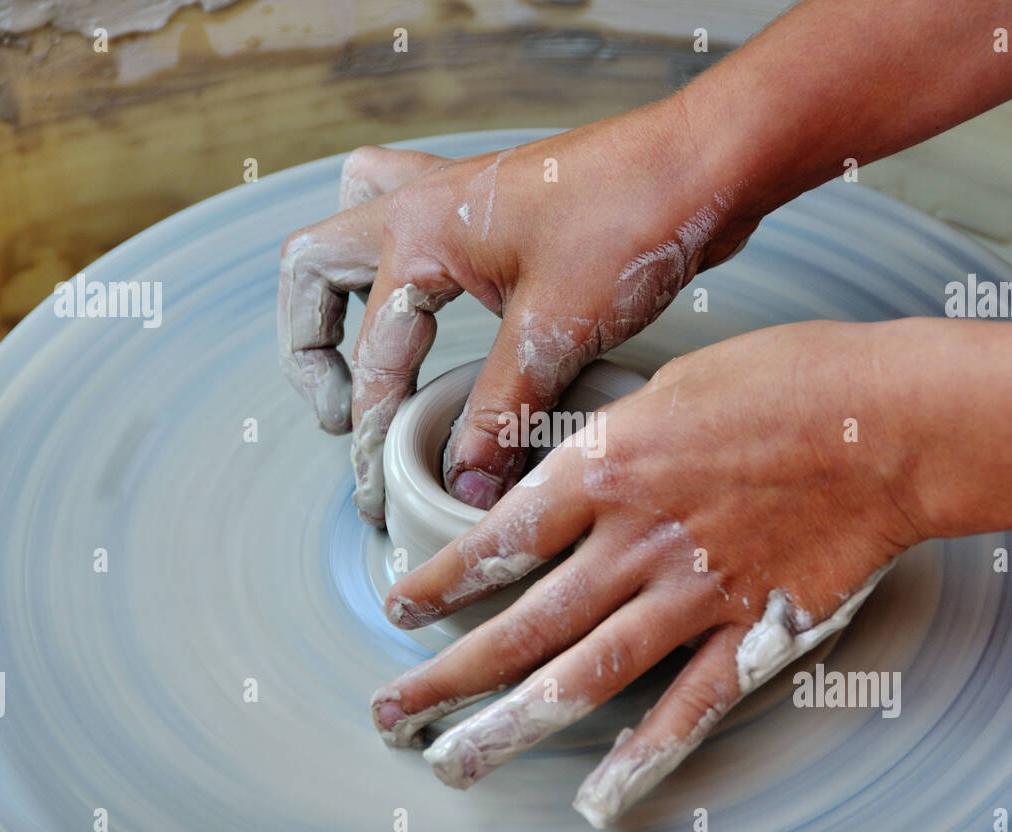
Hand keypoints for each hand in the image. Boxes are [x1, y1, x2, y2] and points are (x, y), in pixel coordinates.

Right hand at [276, 94, 761, 524]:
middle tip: (342, 411)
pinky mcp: (491, 211)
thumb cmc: (629, 222)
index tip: (381, 485)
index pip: (374, 354)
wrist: (699, 167)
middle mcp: (420, 206)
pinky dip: (399, 267)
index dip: (371, 429)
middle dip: (312, 348)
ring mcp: (454, 200)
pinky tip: (427, 305)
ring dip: (340, 287)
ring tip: (357, 351)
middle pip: (314, 267)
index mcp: (417, 232)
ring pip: (352, 223)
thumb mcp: (555, 332)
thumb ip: (501, 411)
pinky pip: (410, 226)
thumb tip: (467, 483)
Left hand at [369, 320, 919, 825]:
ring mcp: (692, 592)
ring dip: (508, 725)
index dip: (439, 581)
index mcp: (608, 466)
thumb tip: (565, 479)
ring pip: (582, 674)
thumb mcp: (668, 386)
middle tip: (392, 714)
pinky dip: (640, 755)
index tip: (402, 608)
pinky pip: (686, 706)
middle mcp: (635, 539)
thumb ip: (609, 447)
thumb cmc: (788, 379)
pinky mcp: (752, 630)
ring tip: (454, 761)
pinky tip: (599, 794)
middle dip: (446, 677)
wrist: (892, 419)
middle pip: (520, 623)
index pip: (496, 538)